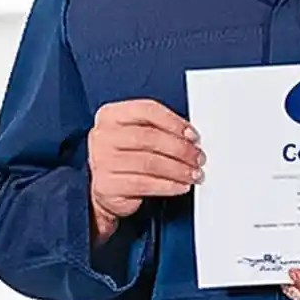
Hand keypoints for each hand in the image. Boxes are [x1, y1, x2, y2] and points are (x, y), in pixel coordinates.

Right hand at [87, 99, 203, 243]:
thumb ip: (158, 130)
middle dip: (180, 149)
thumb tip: (190, 137)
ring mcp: (102, 161)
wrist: (105, 189)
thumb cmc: (126, 157)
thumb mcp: (136, 135)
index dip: (174, 122)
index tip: (193, 135)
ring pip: (149, 163)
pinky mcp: (106, 185)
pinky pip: (144, 184)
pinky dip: (168, 186)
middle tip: (198, 158)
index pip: (147, 110)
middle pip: (150, 137)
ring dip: (178, 170)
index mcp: (111, 115)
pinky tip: (180, 186)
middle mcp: (103, 136)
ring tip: (193, 174)